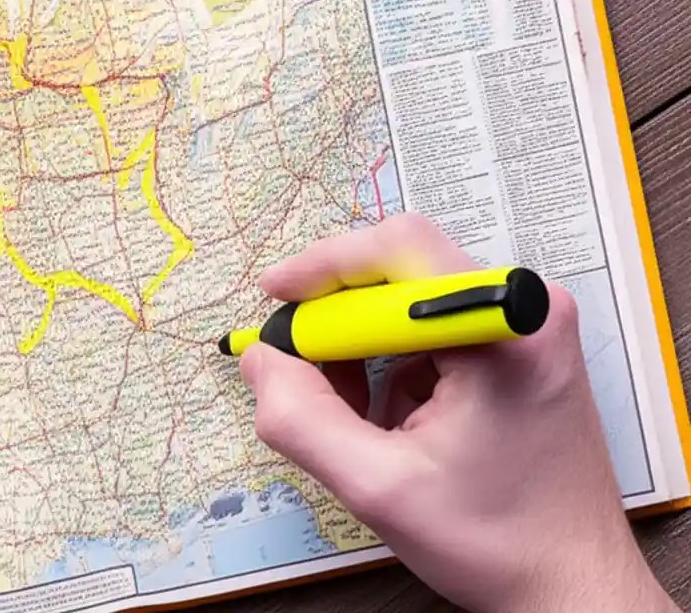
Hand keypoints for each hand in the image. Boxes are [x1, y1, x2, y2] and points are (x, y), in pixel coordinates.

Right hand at [240, 213, 675, 612]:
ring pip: (407, 301)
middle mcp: (527, 309)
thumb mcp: (377, 487)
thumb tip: (261, 360)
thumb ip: (301, 418)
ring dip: (363, 349)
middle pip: (400, 269)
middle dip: (338, 319)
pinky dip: (391, 365)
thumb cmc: (498, 541)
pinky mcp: (517, 348)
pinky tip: (389, 421)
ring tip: (352, 414)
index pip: (398, 250)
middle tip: (299, 369)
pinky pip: (428, 329)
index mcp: (507, 328)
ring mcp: (526, 326)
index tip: (274, 298)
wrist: (569, 582)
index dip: (323, 268)